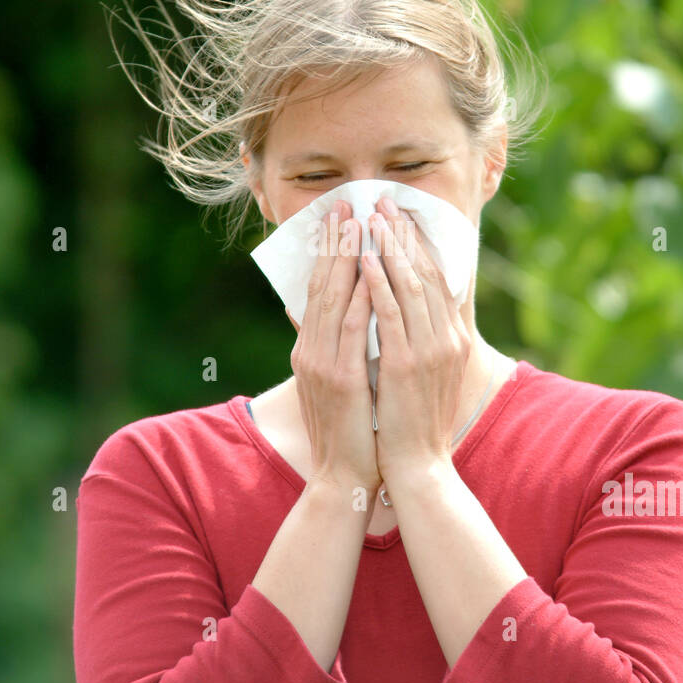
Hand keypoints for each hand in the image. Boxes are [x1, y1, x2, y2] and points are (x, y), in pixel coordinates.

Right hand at [285, 200, 381, 498]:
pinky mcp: (342, 379)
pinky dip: (361, 296)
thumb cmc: (351, 433)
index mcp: (311, 351)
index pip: (318, 291)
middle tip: (346, 204)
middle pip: (323, 285)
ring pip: (335, 299)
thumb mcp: (339, 384)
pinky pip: (353, 329)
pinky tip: (370, 271)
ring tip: (358, 222)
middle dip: (335, 243)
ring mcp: (323, 364)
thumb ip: (337, 348)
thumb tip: (343, 316)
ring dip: (347, 258)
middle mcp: (311, 352)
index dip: (328, 252)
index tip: (339, 218)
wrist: (343, 479)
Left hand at [361, 195, 471, 481]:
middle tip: (383, 201)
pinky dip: (378, 283)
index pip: (436, 278)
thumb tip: (400, 311)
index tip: (401, 215)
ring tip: (370, 217)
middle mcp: (446, 339)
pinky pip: (390, 314)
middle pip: (423, 272)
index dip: (418, 243)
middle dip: (401, 234)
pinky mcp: (405, 365)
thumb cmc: (413, 426)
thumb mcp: (423, 376)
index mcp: (452, 339)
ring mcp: (428, 351)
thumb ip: (417, 340)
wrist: (416, 468)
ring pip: (407, 285)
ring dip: (387, 247)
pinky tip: (364, 259)